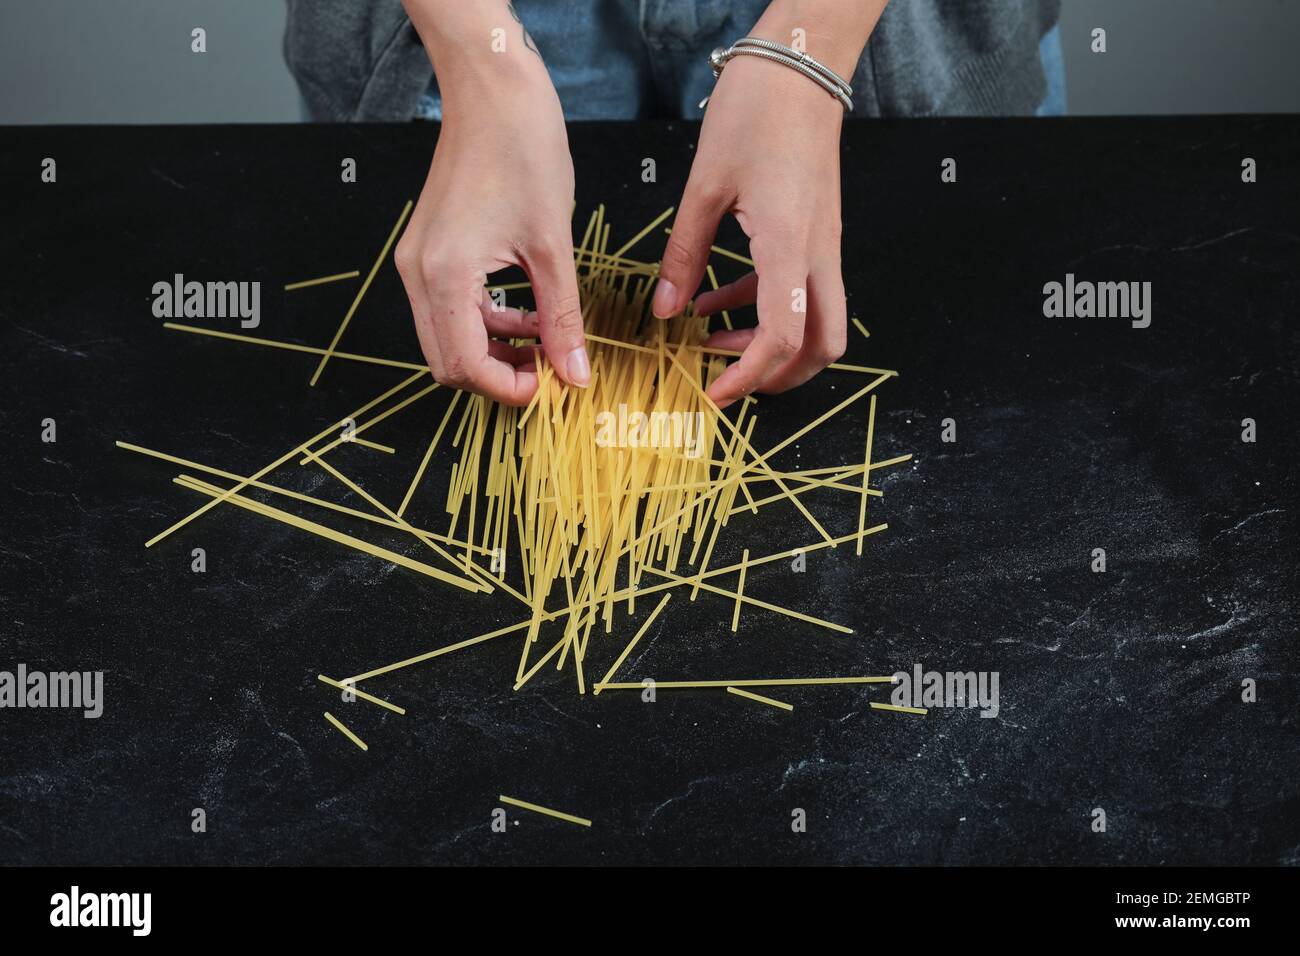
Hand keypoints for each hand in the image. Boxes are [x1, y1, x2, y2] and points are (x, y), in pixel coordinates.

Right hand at [395, 72, 587, 404]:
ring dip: (494, 348)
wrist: (492, 90)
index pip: (464, 364)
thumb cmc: (522, 151)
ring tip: (546, 338)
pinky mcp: (427, 250)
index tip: (550, 385)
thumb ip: (562, 317)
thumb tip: (575, 372)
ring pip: (448, 336)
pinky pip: (450, 307)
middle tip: (549, 368)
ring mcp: (417, 261)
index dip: (507, 388)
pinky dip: (486, 321)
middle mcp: (418, 273)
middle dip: (499, 373)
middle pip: (447, 360)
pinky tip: (527, 312)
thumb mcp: (553, 246)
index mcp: (445, 275)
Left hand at [653, 51, 848, 408]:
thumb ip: (684, 253)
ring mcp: (824, 245)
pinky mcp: (817, 232)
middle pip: (823, 345)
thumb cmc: (757, 112)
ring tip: (710, 342)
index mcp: (790, 246)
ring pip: (818, 322)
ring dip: (770, 344)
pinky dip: (762, 308)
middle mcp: (818, 254)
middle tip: (729, 379)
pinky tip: (713, 301)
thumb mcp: (705, 186)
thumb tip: (664, 309)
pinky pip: (800, 289)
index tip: (714, 391)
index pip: (784, 339)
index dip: (750, 376)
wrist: (802, 63)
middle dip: (780, 376)